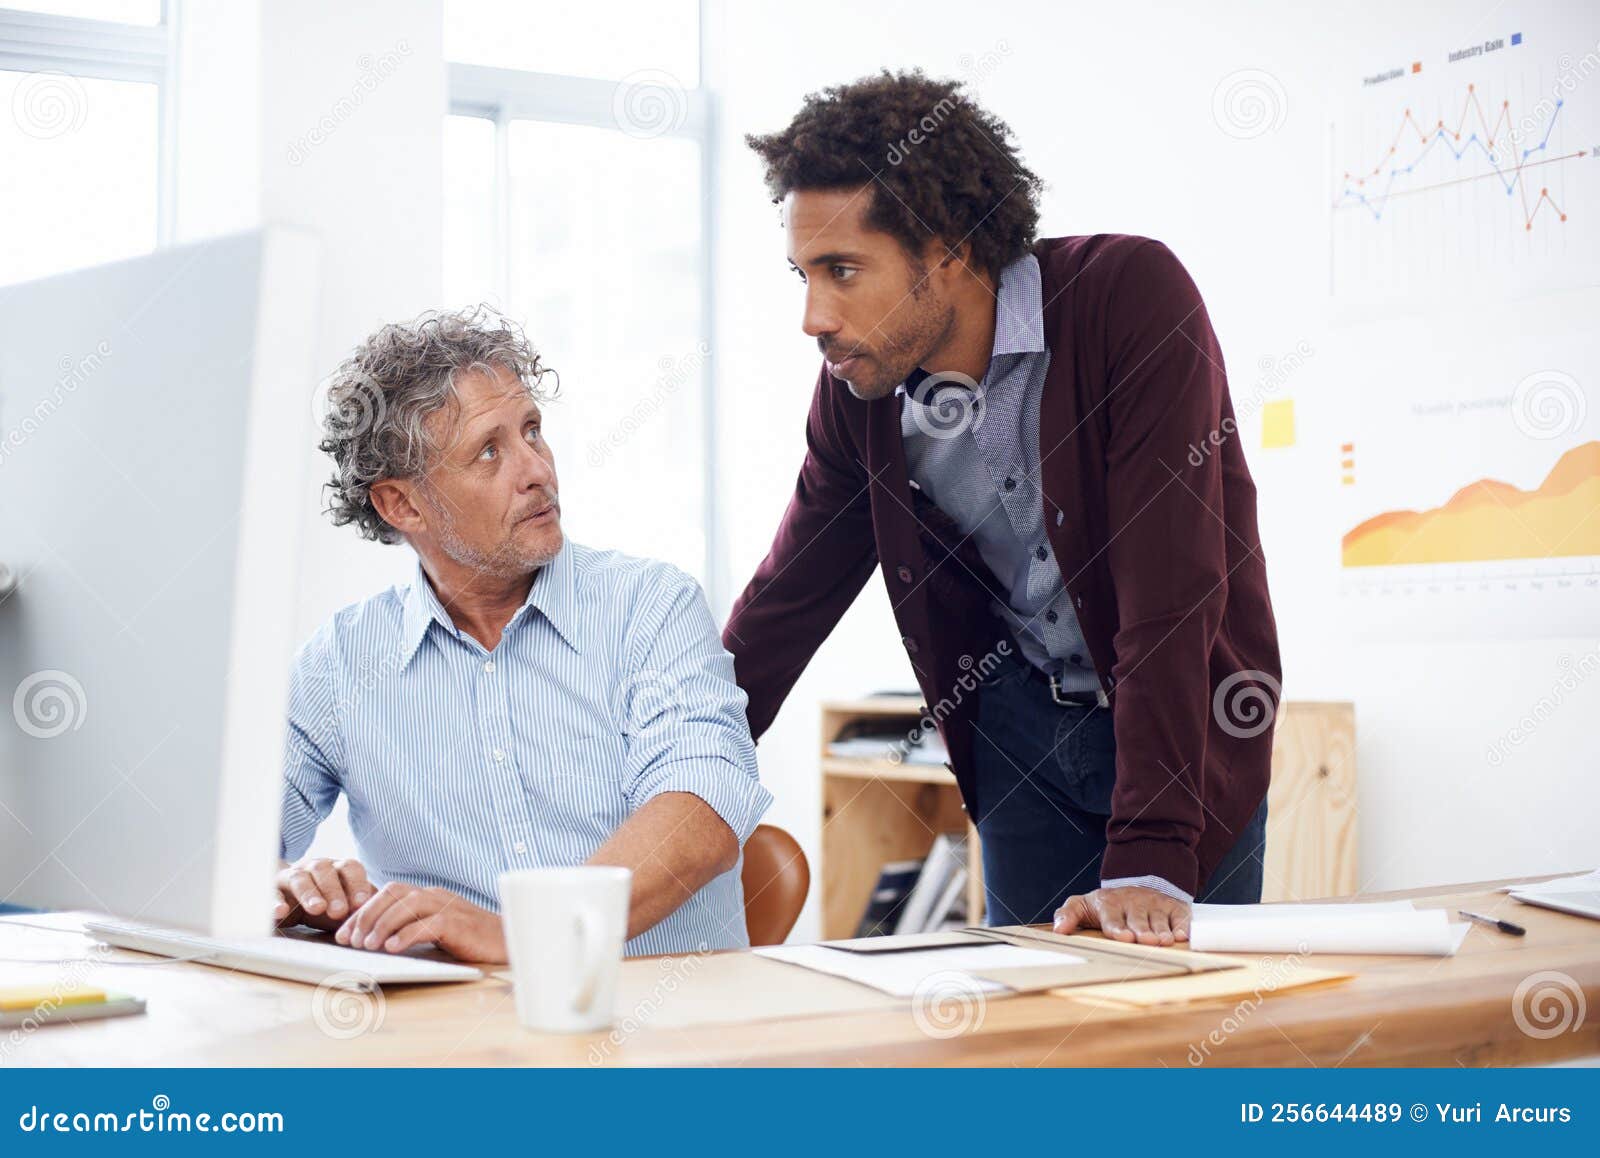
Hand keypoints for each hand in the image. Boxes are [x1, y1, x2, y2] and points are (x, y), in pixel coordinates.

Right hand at [274, 856, 373, 930]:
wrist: (287, 898)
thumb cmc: (324, 901)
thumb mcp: (344, 904)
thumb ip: (361, 907)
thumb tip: (383, 914)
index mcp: (336, 869)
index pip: (350, 868)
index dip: (357, 884)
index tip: (361, 904)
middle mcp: (315, 867)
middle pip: (325, 871)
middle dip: (334, 890)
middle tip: (340, 911)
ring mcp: (292, 876)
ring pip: (300, 878)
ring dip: (309, 893)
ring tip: (317, 908)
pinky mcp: (272, 890)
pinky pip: (272, 893)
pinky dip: (275, 901)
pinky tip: (281, 911)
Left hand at [335, 882, 506, 963]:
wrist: (508, 942)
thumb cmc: (472, 940)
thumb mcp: (436, 930)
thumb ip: (412, 927)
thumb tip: (376, 942)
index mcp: (429, 895)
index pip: (388, 893)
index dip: (362, 911)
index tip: (343, 934)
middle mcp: (436, 895)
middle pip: (393, 893)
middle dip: (366, 915)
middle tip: (350, 940)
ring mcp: (449, 907)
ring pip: (407, 905)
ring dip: (382, 924)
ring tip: (366, 945)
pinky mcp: (459, 923)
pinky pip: (428, 924)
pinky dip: (406, 935)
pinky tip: (391, 948)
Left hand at [1053, 885, 1189, 945]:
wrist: (1137, 883)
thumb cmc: (1107, 905)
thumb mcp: (1082, 905)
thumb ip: (1067, 915)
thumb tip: (1058, 931)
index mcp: (1109, 904)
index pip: (1112, 918)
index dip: (1118, 928)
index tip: (1123, 937)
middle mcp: (1134, 903)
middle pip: (1138, 920)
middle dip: (1142, 930)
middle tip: (1145, 940)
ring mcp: (1155, 904)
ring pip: (1159, 920)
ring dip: (1162, 931)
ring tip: (1164, 941)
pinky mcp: (1174, 907)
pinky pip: (1180, 917)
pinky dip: (1182, 926)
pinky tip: (1182, 935)